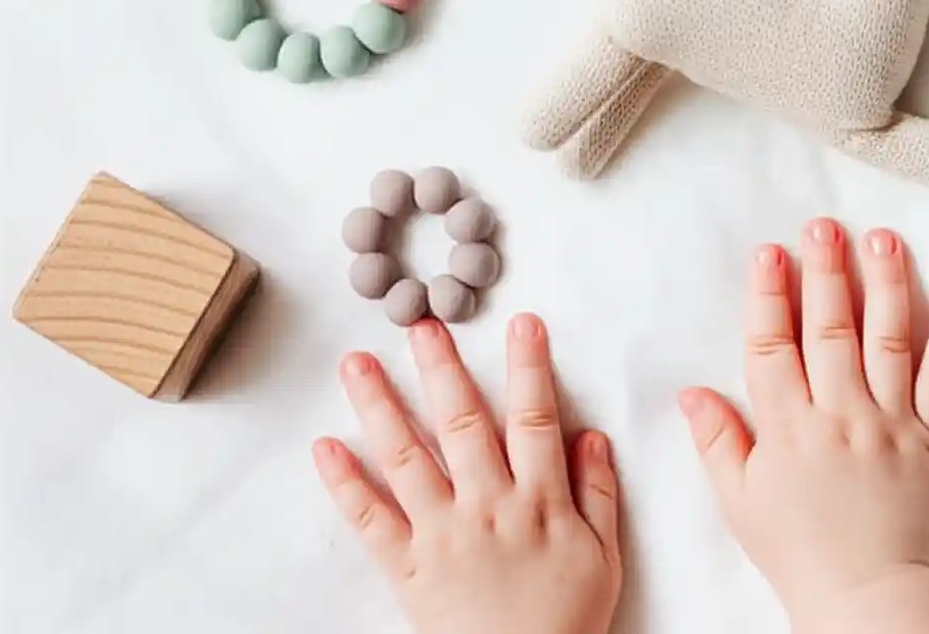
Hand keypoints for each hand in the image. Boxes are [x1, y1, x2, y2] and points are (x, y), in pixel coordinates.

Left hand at [313, 314, 621, 633]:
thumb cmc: (567, 622)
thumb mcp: (604, 557)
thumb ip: (600, 493)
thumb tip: (591, 435)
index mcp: (540, 500)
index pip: (535, 418)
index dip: (529, 367)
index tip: (522, 324)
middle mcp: (488, 505)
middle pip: (462, 422)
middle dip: (441, 368)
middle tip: (419, 323)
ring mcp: (443, 533)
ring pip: (408, 457)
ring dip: (380, 406)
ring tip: (357, 364)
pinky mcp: (407, 567)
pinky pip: (371, 520)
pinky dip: (345, 483)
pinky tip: (325, 446)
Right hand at [678, 219, 928, 631]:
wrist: (866, 597)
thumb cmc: (796, 551)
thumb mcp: (739, 500)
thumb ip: (717, 441)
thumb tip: (692, 392)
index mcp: (788, 429)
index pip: (773, 346)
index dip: (769, 296)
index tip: (770, 253)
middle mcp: (840, 416)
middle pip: (831, 329)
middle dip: (826, 271)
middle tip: (824, 226)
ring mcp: (890, 424)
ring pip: (889, 341)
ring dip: (886, 285)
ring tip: (883, 240)